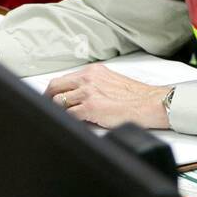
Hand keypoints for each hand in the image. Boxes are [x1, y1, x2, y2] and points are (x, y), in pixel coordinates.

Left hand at [44, 63, 170, 129]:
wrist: (149, 104)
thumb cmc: (135, 96)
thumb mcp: (109, 81)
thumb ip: (91, 85)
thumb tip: (76, 96)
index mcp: (92, 72)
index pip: (63, 79)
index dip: (53, 91)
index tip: (50, 99)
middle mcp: (88, 78)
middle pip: (55, 87)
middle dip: (47, 99)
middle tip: (47, 110)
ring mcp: (88, 92)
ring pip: (58, 102)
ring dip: (58, 112)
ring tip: (61, 119)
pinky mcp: (91, 107)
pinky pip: (69, 115)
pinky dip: (67, 121)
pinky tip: (72, 124)